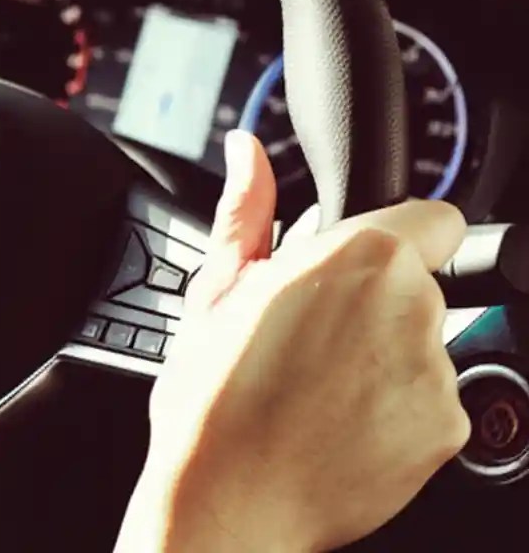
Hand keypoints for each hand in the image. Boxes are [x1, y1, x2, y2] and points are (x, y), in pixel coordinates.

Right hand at [118, 130, 469, 551]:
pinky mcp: (445, 429)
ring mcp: (432, 373)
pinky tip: (336, 425)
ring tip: (316, 391)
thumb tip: (249, 153)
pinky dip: (395, 413)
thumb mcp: (213, 294)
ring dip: (385, 361)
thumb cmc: (208, 402)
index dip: (397, 238)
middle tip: (310, 342)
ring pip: (425, 347)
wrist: (223, 500)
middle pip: (421, 286)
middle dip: (377, 306)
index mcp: (353, 260)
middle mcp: (408, 308)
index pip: (433, 217)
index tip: (360, 268)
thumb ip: (248, 213)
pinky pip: (431, 403)